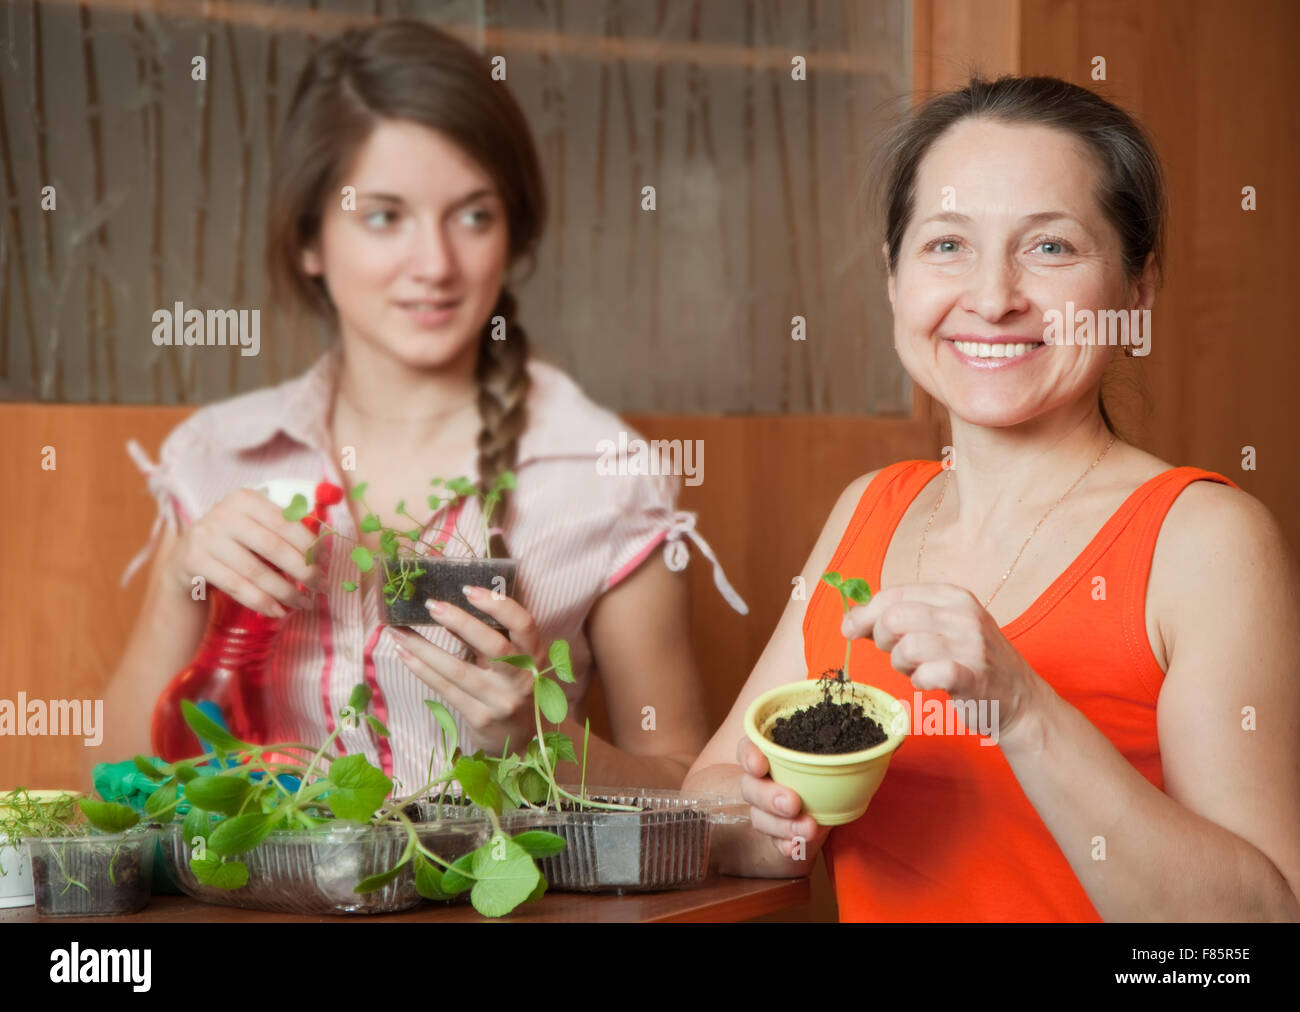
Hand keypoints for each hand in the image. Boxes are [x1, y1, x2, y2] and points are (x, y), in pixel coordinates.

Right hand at [168, 488, 325, 617]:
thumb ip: (285, 531)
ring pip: (255, 571)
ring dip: (285, 592)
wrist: (185, 558)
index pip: (285, 522)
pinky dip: (261, 602)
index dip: (310, 544)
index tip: (327, 563)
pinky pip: (236, 587)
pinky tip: (278, 611)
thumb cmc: (235, 542)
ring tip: (304, 603)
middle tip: (322, 587)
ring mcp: (207, 537)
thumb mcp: (255, 527)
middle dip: (303, 570)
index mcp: (246, 499)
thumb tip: (324, 553)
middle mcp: (224, 514)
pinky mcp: (195, 561)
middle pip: (273, 547)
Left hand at [390, 585, 544, 755]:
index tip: (469, 590)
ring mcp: (502, 701)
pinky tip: (405, 655)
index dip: (499, 605)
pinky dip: (423, 670)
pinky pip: (446, 690)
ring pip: (459, 671)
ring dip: (425, 648)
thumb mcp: (513, 661)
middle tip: (431, 605)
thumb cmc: (512, 687)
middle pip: (493, 645)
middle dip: (460, 622)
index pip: (524, 624)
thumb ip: (489, 637)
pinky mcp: (481, 719)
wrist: (520, 739)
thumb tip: (450, 607)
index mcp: (534, 655)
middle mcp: (522, 679)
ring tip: (399, 631)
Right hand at [736, 736, 831, 863]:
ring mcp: (764, 808)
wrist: (832, 799)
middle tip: (792, 803)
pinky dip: (785, 845)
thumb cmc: (827, 768)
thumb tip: (875, 746)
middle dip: (770, 797)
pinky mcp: (775, 833)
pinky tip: (796, 847)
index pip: (747, 749)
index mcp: (769, 753)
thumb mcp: (832, 754)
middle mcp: (760, 779)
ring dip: (782, 826)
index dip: (749, 757)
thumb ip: (840, 749)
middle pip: (750, 786)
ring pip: (760, 817)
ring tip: (808, 829)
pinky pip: (774, 841)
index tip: (760, 765)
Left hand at [842, 582, 1043, 747]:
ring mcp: (970, 645)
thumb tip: (851, 618)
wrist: (1021, 700)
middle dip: (882, 639)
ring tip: (918, 670)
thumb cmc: (971, 662)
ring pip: (906, 647)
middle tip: (897, 655)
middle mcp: (962, 615)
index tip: (851, 629)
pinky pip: (929, 674)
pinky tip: (930, 682)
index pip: (894, 594)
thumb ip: (901, 618)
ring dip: (902, 664)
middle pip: (894, 618)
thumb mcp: (942, 627)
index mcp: (952, 596)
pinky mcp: (974, 676)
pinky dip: (921, 681)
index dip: (865, 613)